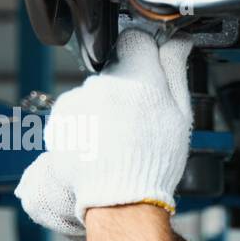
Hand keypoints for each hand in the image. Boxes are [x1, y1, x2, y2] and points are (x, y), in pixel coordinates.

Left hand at [15, 28, 193, 231]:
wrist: (119, 200)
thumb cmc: (155, 161)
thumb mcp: (180, 116)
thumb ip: (175, 71)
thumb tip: (177, 42)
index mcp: (137, 77)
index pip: (135, 40)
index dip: (145, 55)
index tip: (150, 73)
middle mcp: (102, 82)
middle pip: (114, 70)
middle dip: (126, 88)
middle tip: (139, 121)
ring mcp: (77, 99)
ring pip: (94, 92)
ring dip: (104, 108)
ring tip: (119, 139)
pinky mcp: (59, 118)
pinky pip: (76, 112)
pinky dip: (86, 124)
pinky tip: (100, 146)